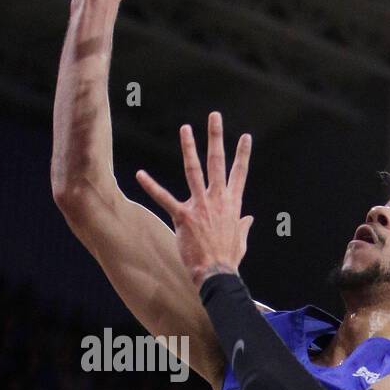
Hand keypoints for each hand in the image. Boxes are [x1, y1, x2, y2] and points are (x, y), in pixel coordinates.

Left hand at [136, 112, 253, 288]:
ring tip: (185, 129)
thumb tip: (249, 219)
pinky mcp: (183, 217)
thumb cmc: (228, 258)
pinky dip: (151, 186)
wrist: (217, 273)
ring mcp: (200, 206)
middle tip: (214, 116)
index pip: (239, 173)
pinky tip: (140, 174)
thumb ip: (244, 226)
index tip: (245, 136)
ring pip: (194, 171)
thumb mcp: (240, 239)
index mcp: (232, 204)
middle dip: (216, 137)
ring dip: (189, 148)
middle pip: (218, 162)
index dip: (243, 154)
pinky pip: (164, 198)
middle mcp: (217, 200)